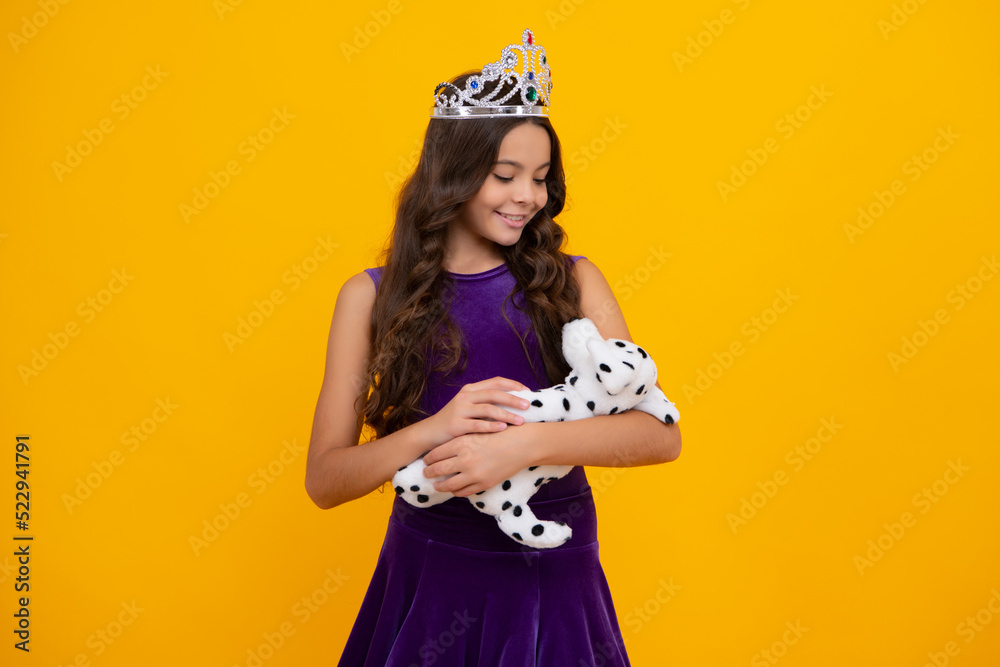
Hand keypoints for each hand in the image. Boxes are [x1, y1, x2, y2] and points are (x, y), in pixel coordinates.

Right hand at [419, 376, 529, 448]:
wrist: (430, 433)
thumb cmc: (455, 421)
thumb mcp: (467, 406)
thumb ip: (485, 402)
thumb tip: (514, 401)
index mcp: (470, 389)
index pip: (495, 381)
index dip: (513, 385)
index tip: (527, 392)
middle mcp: (465, 396)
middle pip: (494, 394)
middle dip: (513, 399)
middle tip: (528, 406)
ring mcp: (460, 410)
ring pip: (488, 409)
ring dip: (507, 414)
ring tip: (520, 421)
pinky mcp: (456, 425)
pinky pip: (478, 425)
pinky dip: (492, 426)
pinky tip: (503, 429)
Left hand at [421, 423, 538, 496]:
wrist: (521, 444)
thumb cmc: (500, 433)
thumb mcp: (476, 431)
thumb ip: (460, 440)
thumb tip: (443, 448)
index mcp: (461, 443)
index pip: (436, 454)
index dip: (428, 459)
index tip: (426, 461)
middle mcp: (465, 459)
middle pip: (438, 470)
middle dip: (429, 473)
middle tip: (425, 473)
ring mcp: (474, 473)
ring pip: (449, 485)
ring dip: (440, 486)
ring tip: (436, 485)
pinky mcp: (483, 483)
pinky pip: (464, 492)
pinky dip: (456, 491)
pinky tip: (454, 489)